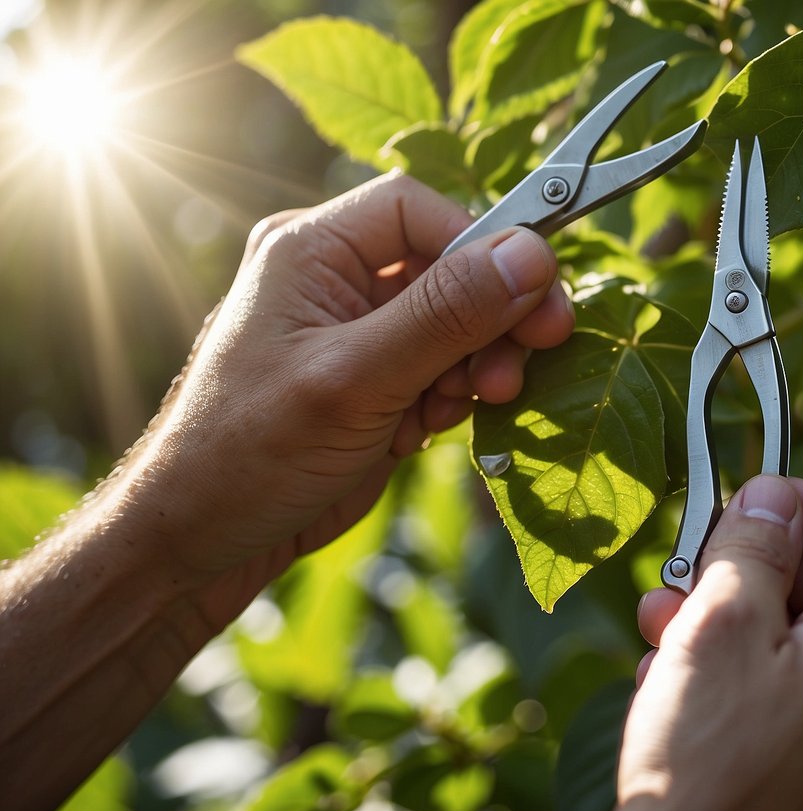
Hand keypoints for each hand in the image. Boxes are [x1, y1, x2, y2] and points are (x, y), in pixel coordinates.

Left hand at [118, 171, 572, 622]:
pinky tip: (422, 432)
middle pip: (452, 267)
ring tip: (455, 409)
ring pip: (460, 323)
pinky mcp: (380, 383)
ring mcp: (362, 333)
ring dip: (476, 366)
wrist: (202, 542)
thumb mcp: (353, 379)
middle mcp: (339, 278)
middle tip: (523, 363)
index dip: (483, 246)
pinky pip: (447, 369)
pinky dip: (453, 399)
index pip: (421, 211)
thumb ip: (444, 315)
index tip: (535, 294)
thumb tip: (532, 255)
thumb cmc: (249, 453)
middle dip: (492, 318)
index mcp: (312, 249)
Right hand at [609, 476, 802, 810]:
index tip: (745, 494)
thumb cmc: (708, 759)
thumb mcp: (721, 626)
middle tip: (680, 570)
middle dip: (742, 566)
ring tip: (658, 631)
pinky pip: (773, 692)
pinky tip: (668, 687)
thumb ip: (752, 550)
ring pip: (784, 640)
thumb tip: (772, 496)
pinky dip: (724, 672)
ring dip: (719, 618)